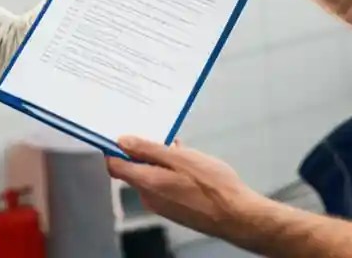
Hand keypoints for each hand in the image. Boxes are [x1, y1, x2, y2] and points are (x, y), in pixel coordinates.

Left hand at [106, 136, 263, 244]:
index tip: (123, 133)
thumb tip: (122, 142)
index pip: (115, 166)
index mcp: (146, 183)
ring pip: (151, 177)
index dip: (114, 148)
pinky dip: (170, 172)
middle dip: (143, 152)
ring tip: (180, 147)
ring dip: (160, 161)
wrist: (236, 216)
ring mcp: (162, 206)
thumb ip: (148, 149)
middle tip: (160, 136)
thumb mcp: (180, 158)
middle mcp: (149, 197)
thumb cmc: (211, 186)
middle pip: (133, 170)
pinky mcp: (175, 209)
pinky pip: (164, 186)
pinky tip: (189, 163)